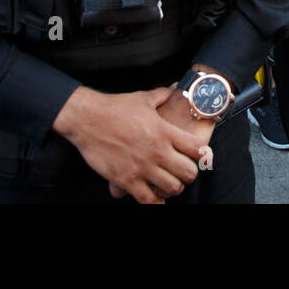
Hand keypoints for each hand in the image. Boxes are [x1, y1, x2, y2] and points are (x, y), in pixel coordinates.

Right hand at [52, 86, 205, 204]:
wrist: (87, 119)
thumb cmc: (114, 107)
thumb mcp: (142, 98)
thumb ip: (162, 95)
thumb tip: (173, 88)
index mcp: (164, 131)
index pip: (198, 149)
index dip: (202, 154)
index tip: (197, 155)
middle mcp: (157, 151)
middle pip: (189, 173)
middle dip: (190, 174)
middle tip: (183, 172)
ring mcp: (142, 167)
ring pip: (172, 189)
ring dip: (173, 188)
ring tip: (167, 183)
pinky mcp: (126, 179)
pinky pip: (148, 200)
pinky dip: (154, 201)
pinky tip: (153, 195)